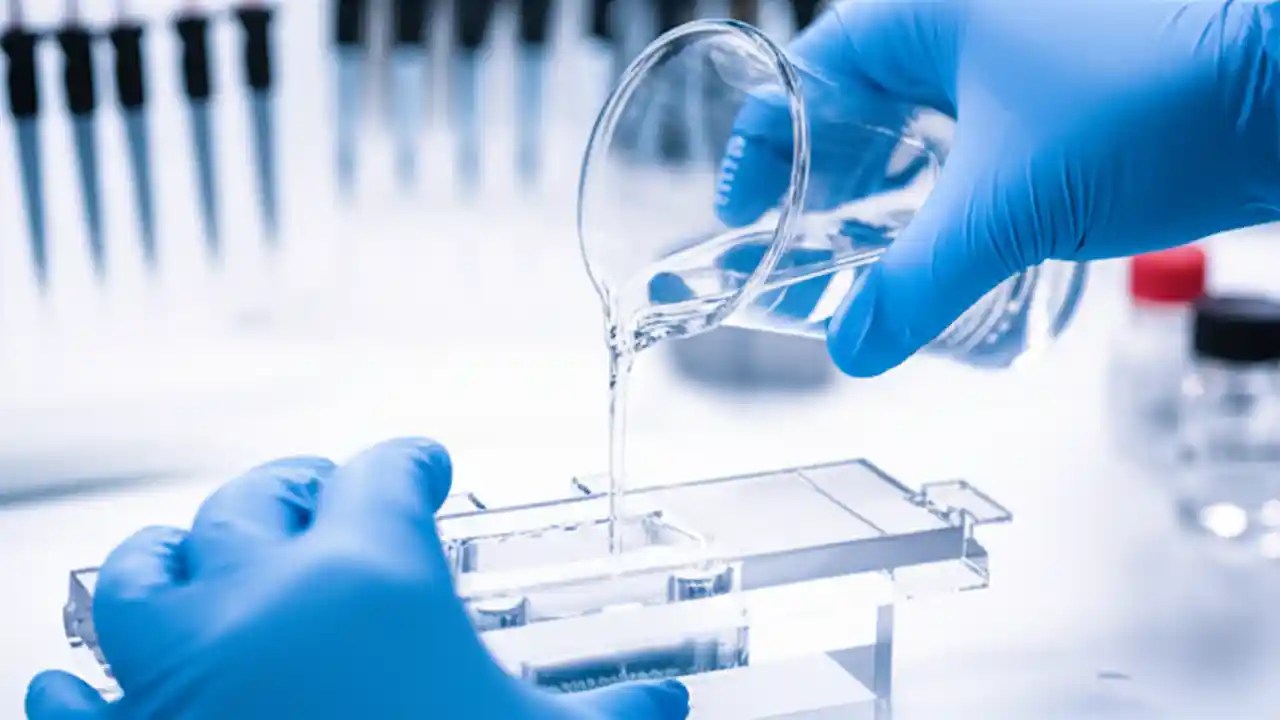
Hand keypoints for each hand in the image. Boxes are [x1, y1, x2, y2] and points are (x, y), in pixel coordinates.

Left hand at [26, 438, 689, 719]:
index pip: (385, 472)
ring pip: (143, 572)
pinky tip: (75, 684)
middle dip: (296, 487)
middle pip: (259, 500)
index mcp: (371, 577)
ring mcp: (178, 673)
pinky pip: (72, 699)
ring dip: (169, 557)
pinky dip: (76, 686)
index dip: (410, 458)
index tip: (423, 463)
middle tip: (320, 493)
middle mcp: (262, 601)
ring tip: (197, 555)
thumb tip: (672, 709)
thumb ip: (618, 717)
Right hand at [720, 1, 1279, 375]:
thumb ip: (916, 285)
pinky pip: (978, 153)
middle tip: (795, 253)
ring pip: (921, 134)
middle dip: (821, 186)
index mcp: (929, 15)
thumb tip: (853, 349)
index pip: (808, 77)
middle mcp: (967, 28)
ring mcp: (1021, 63)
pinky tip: (944, 253)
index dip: (762, 148)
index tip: (740, 211)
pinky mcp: (1067, 105)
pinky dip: (948, 201)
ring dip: (886, 201)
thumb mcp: (1007, 207)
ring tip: (859, 268)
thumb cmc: (1156, 101)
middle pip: (857, 110)